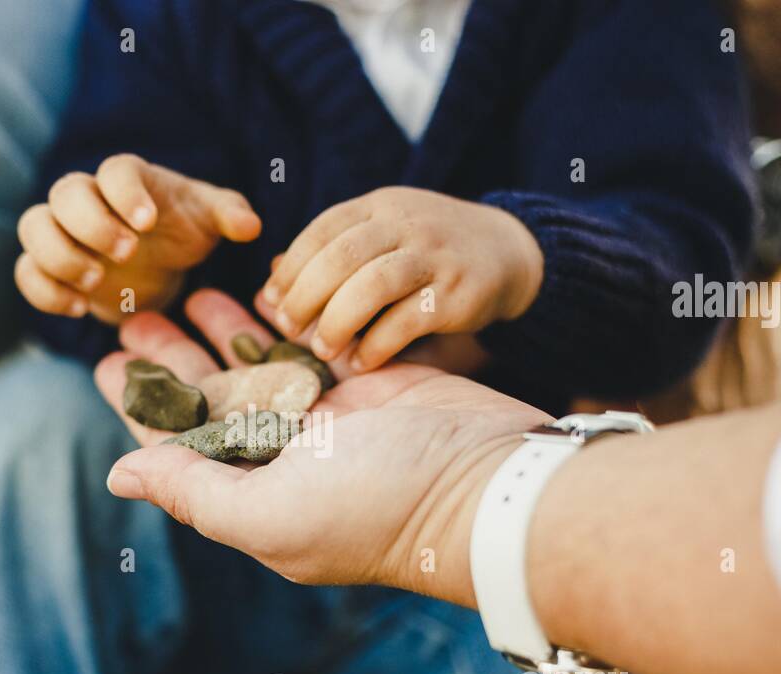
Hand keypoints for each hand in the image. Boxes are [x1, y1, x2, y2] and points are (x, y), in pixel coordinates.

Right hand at [16, 154, 261, 323]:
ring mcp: (62, 231)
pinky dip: (44, 290)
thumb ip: (230, 215)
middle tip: (125, 254)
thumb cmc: (183, 230)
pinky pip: (26, 271)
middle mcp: (87, 198)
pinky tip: (79, 307)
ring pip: (34, 227)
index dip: (126, 194)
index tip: (148, 223)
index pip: (115, 170)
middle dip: (90, 224)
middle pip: (64, 193)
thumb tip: (250, 226)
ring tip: (96, 281)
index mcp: (129, 180)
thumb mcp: (211, 221)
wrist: (157, 263)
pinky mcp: (49, 267)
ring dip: (59, 255)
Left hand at [94, 290, 546, 605]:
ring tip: (183, 293)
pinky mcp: (364, 387)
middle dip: (172, 359)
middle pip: (212, 401)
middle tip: (134, 315)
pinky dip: (277, 325)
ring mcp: (327, 424)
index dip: (140, 405)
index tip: (105, 364)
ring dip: (218, 334)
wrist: (485, 478)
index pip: (180, 447)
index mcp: (255, 497)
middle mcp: (286, 462)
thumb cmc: (376, 506)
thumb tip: (118, 474)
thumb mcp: (271, 512)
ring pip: (257, 369)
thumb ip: (193, 490)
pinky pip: (306, 351)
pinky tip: (248, 295)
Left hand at [255, 186, 542, 371]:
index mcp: (381, 205)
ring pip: (373, 284)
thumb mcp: (384, 234)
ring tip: (322, 349)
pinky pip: (408, 319)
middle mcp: (407, 223)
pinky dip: (377, 344)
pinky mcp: (458, 292)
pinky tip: (361, 361)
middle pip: (342, 255)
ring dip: (338, 321)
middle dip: (306, 295)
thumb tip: (273, 278)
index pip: (324, 228)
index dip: (292, 265)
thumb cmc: (430, 250)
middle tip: (289, 328)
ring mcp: (435, 256)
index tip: (271, 299)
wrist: (508, 252)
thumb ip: (333, 251)